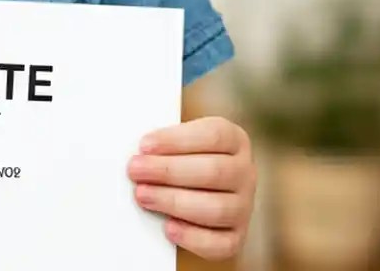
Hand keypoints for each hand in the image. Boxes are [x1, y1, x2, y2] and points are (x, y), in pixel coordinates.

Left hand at [127, 116, 255, 259]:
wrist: (190, 195)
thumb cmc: (179, 161)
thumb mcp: (177, 144)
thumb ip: (162, 145)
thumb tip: (139, 153)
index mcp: (234, 140)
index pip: (214, 135)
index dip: (177, 140)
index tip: (144, 145)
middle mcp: (244, 172)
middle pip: (214, 171)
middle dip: (168, 171)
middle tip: (135, 170)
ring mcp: (243, 206)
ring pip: (216, 208)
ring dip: (174, 201)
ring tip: (142, 195)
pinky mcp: (236, 237)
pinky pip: (220, 244)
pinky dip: (193, 237)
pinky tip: (168, 227)